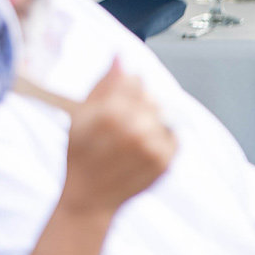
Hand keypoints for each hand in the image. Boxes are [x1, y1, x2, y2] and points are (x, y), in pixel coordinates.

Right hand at [58, 62, 175, 218]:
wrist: (89, 198)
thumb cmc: (80, 155)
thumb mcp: (80, 116)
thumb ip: (104, 84)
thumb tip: (120, 55)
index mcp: (110, 114)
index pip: (136, 82)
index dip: (127, 90)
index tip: (117, 104)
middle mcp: (135, 129)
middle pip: (152, 97)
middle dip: (139, 105)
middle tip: (122, 124)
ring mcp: (154, 146)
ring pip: (164, 114)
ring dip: (151, 121)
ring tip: (130, 138)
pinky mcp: (166, 161)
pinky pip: (173, 135)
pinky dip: (161, 137)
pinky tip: (142, 148)